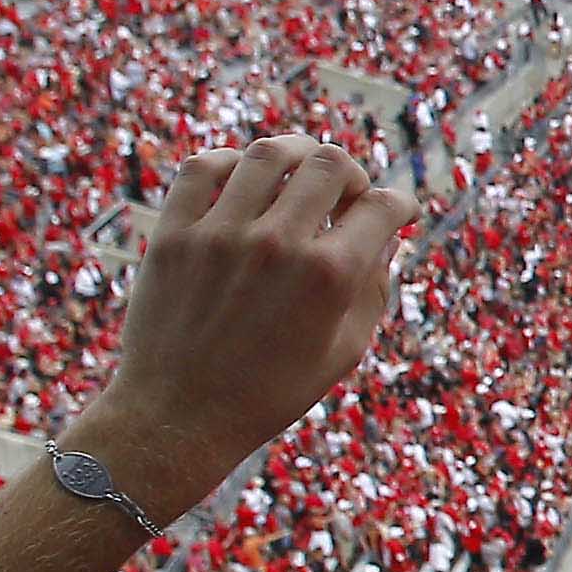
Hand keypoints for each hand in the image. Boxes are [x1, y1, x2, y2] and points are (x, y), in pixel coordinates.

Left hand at [73, 140, 419, 519]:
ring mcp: (219, 235)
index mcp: (328, 276)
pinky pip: (201, 168)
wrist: (179, 418)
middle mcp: (276, 244)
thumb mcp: (343, 351)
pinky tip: (243, 177)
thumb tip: (385, 236)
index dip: (399, 204)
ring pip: (268, 153)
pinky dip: (229, 161)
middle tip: (346, 194)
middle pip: (329, 164)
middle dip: (351, 173)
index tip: (395, 210)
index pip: (382, 207)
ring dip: (296, 153)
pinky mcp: (172, 235)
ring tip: (300, 170)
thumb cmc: (270, 392)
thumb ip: (373, 288)